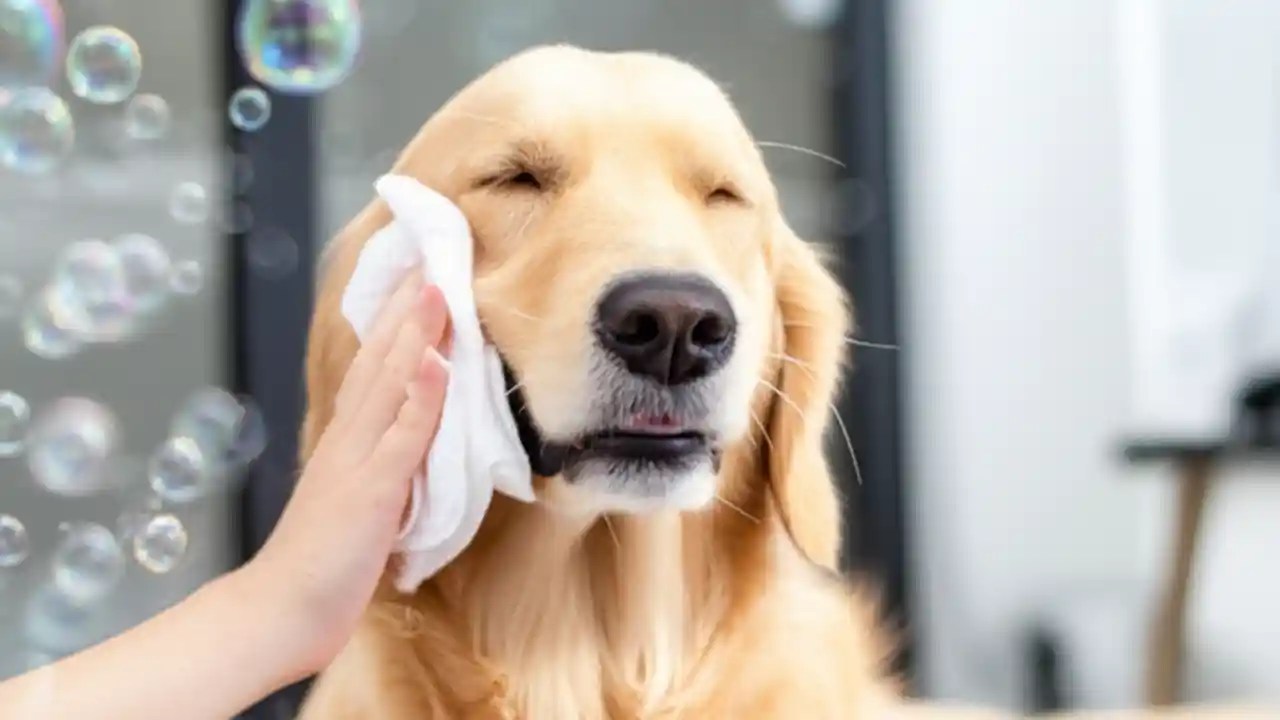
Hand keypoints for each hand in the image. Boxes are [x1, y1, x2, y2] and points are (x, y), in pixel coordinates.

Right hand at [240, 276, 449, 676]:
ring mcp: (360, 461)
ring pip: (391, 383)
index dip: (398, 320)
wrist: (280, 611)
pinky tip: (439, 362)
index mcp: (350, 439)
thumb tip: (415, 432)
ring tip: (437, 283)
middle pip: (381, 358)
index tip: (420, 274)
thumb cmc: (323, 562)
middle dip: (407, 306)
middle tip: (431, 252)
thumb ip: (385, 461)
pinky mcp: (373, 492)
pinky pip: (405, 438)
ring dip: (415, 332)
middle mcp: (351, 438)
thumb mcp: (361, 499)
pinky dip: (423, 398)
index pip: (377, 366)